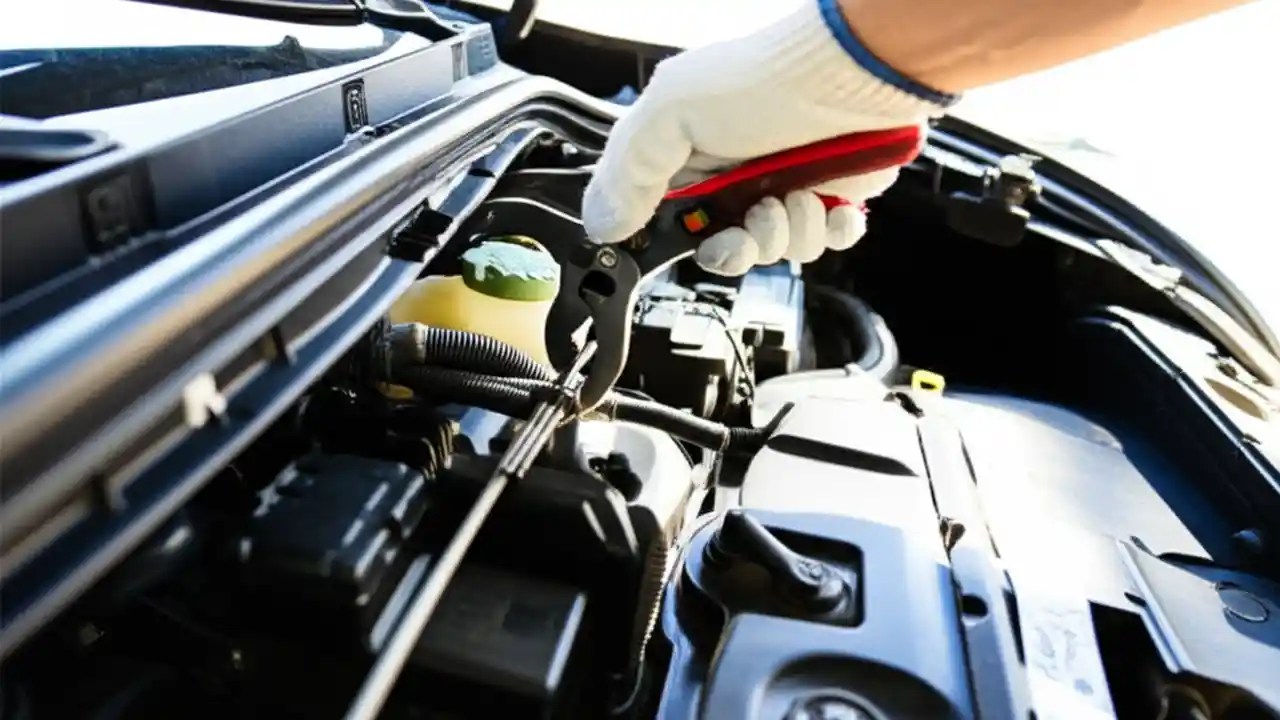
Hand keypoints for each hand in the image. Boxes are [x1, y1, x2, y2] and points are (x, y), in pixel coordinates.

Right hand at [582, 0, 948, 275]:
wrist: (852, 74)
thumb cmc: (764, 79)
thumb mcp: (670, 112)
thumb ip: (628, 171)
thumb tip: (603, 224)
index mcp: (686, 157)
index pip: (666, 222)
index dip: (679, 241)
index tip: (694, 236)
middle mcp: (732, 176)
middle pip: (722, 249)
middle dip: (740, 245)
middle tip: (753, 219)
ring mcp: (781, 188)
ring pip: (774, 251)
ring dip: (787, 232)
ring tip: (798, 194)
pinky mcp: (830, 198)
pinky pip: (825, 243)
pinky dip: (830, 230)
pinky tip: (830, 204)